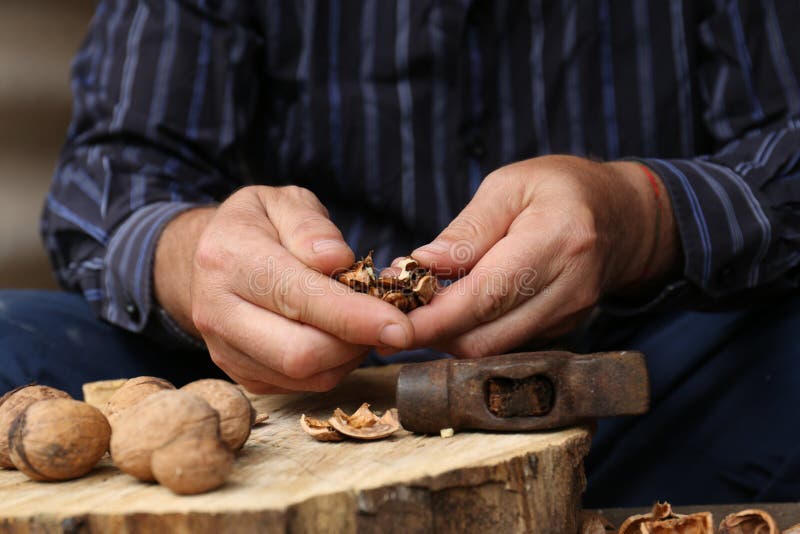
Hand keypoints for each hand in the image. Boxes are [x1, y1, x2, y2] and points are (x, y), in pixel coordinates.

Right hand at [154, 186, 413, 392]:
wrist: (209, 258)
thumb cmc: (258, 225)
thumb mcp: (283, 201)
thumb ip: (310, 226)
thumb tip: (337, 260)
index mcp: (229, 258)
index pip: (297, 297)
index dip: (354, 317)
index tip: (399, 326)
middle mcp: (217, 311)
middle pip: (298, 353)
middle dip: (356, 343)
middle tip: (387, 322)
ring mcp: (224, 350)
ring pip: (303, 377)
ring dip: (348, 356)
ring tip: (363, 323)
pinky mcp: (241, 375)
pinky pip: (299, 386)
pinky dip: (332, 367)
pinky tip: (340, 337)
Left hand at [405, 156, 679, 357]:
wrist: (623, 216)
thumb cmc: (562, 188)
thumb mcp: (509, 185)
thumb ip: (466, 230)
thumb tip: (419, 266)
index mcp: (556, 240)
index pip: (486, 296)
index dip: (434, 319)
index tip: (391, 327)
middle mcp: (568, 289)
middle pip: (485, 337)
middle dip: (432, 333)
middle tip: (393, 312)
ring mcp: (569, 317)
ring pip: (492, 349)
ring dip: (448, 336)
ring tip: (420, 306)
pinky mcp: (562, 332)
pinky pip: (505, 345)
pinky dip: (472, 333)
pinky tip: (454, 309)